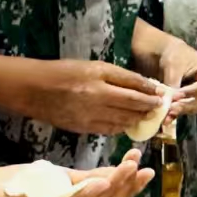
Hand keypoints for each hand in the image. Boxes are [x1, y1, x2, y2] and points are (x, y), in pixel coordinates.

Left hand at [0, 150, 154, 196]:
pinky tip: (101, 182)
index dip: (128, 185)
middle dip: (127, 188)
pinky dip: (87, 195)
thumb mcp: (53, 179)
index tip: (144, 166)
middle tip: (144, 169)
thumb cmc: (13, 186)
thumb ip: (80, 179)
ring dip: (114, 188)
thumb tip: (110, 173)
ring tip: (129, 170)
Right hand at [18, 60, 179, 135]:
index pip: (133, 84)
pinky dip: (122, 127)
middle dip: (149, 106)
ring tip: (149, 116)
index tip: (162, 94)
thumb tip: (141, 85)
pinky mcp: (83, 127)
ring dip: (139, 118)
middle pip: (132, 103)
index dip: (150, 90)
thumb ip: (117, 76)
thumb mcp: (93, 66)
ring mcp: (90, 114)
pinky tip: (128, 124)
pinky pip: (109, 129)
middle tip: (161, 107)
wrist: (34, 89)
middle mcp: (97, 96)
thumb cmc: (65, 72)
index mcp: (99, 76)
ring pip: (123, 119)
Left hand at [155, 38, 196, 115]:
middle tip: (171, 108)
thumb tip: (169, 102)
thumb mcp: (174, 67)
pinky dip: (180, 113)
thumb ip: (173, 84)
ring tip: (168, 114)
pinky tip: (168, 118)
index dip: (191, 92)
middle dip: (188, 105)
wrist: (172, 58)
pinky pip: (192, 110)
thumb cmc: (175, 57)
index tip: (176, 96)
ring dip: (184, 111)